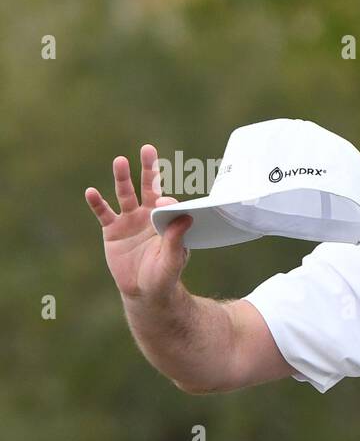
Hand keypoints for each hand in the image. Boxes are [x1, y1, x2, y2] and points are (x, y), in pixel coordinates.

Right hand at [86, 144, 191, 301]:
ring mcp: (129, 221)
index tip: (162, 202)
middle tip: (148, 149)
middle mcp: (148, 215)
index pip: (168, 203)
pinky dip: (97, 203)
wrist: (144, 291)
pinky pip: (103, 213)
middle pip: (148, 188)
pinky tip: (91, 192)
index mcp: (166, 221)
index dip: (165, 200)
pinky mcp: (112, 230)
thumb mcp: (173, 260)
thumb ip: (177, 240)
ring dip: (122, 178)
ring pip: (125, 194)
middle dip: (148, 169)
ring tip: (119, 161)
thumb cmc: (164, 276)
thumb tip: (186, 216)